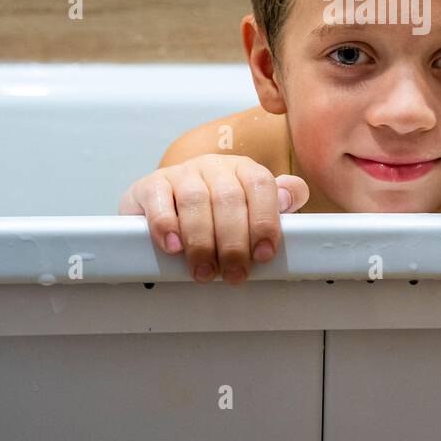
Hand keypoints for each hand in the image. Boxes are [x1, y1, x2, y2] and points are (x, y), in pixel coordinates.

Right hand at [118, 154, 308, 284]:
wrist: (163, 204)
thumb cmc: (215, 213)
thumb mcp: (248, 208)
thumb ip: (275, 205)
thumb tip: (289, 198)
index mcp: (243, 170)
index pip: (260, 184)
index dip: (264, 220)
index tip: (264, 254)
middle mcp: (214, 166)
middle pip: (229, 197)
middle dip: (234, 242)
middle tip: (234, 274)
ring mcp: (181, 173)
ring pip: (195, 200)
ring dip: (202, 241)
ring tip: (204, 271)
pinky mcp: (151, 185)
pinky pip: (159, 199)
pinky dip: (167, 225)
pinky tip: (174, 248)